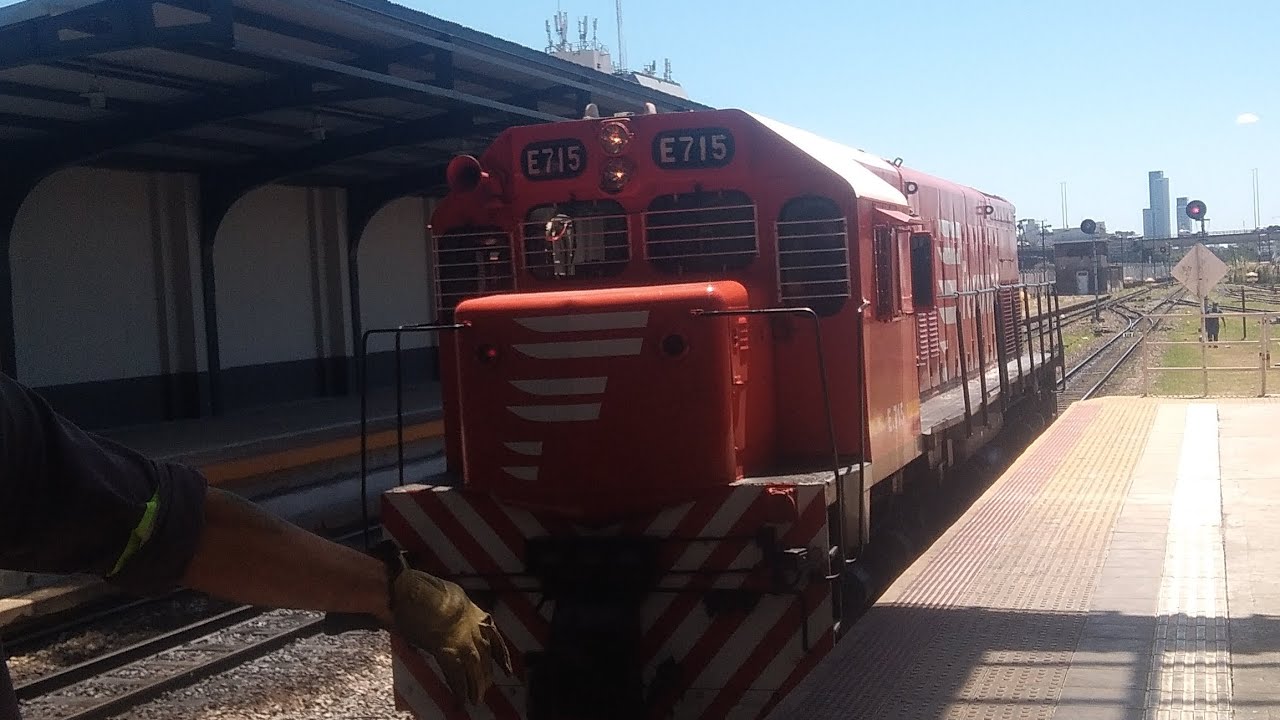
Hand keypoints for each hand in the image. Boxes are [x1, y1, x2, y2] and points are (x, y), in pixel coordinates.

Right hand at [391, 565, 513, 704]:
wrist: (411, 590)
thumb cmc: (421, 589)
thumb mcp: (448, 594)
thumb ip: (454, 608)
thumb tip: (450, 615)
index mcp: (473, 612)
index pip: (494, 638)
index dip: (501, 656)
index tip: (508, 670)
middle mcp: (473, 627)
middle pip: (485, 656)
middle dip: (486, 674)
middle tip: (487, 687)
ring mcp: (462, 640)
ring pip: (475, 668)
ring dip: (476, 685)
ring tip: (476, 698)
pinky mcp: (447, 652)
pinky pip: (457, 675)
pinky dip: (459, 688)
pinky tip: (462, 698)